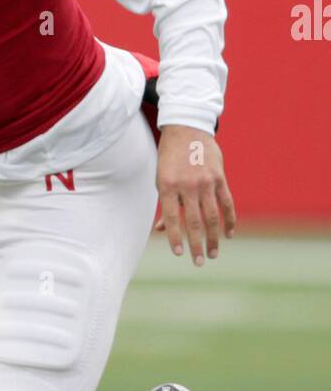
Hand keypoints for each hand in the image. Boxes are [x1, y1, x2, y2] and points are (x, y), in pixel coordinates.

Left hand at [154, 124, 235, 264]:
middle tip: (199, 262)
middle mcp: (188, 185)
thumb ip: (165, 205)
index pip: (172, 218)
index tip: (178, 253)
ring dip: (214, 237)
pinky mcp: (220, 178)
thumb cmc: (170, 158)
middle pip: (194, 221)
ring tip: (214, 254)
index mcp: (168, 186)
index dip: (175, 237)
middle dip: (197, 244)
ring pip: (212, 216)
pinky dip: (229, 219)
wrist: (187, 128)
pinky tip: (229, 234)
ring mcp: (206, 181)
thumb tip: (162, 230)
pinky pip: (226, 203)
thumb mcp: (161, 178)